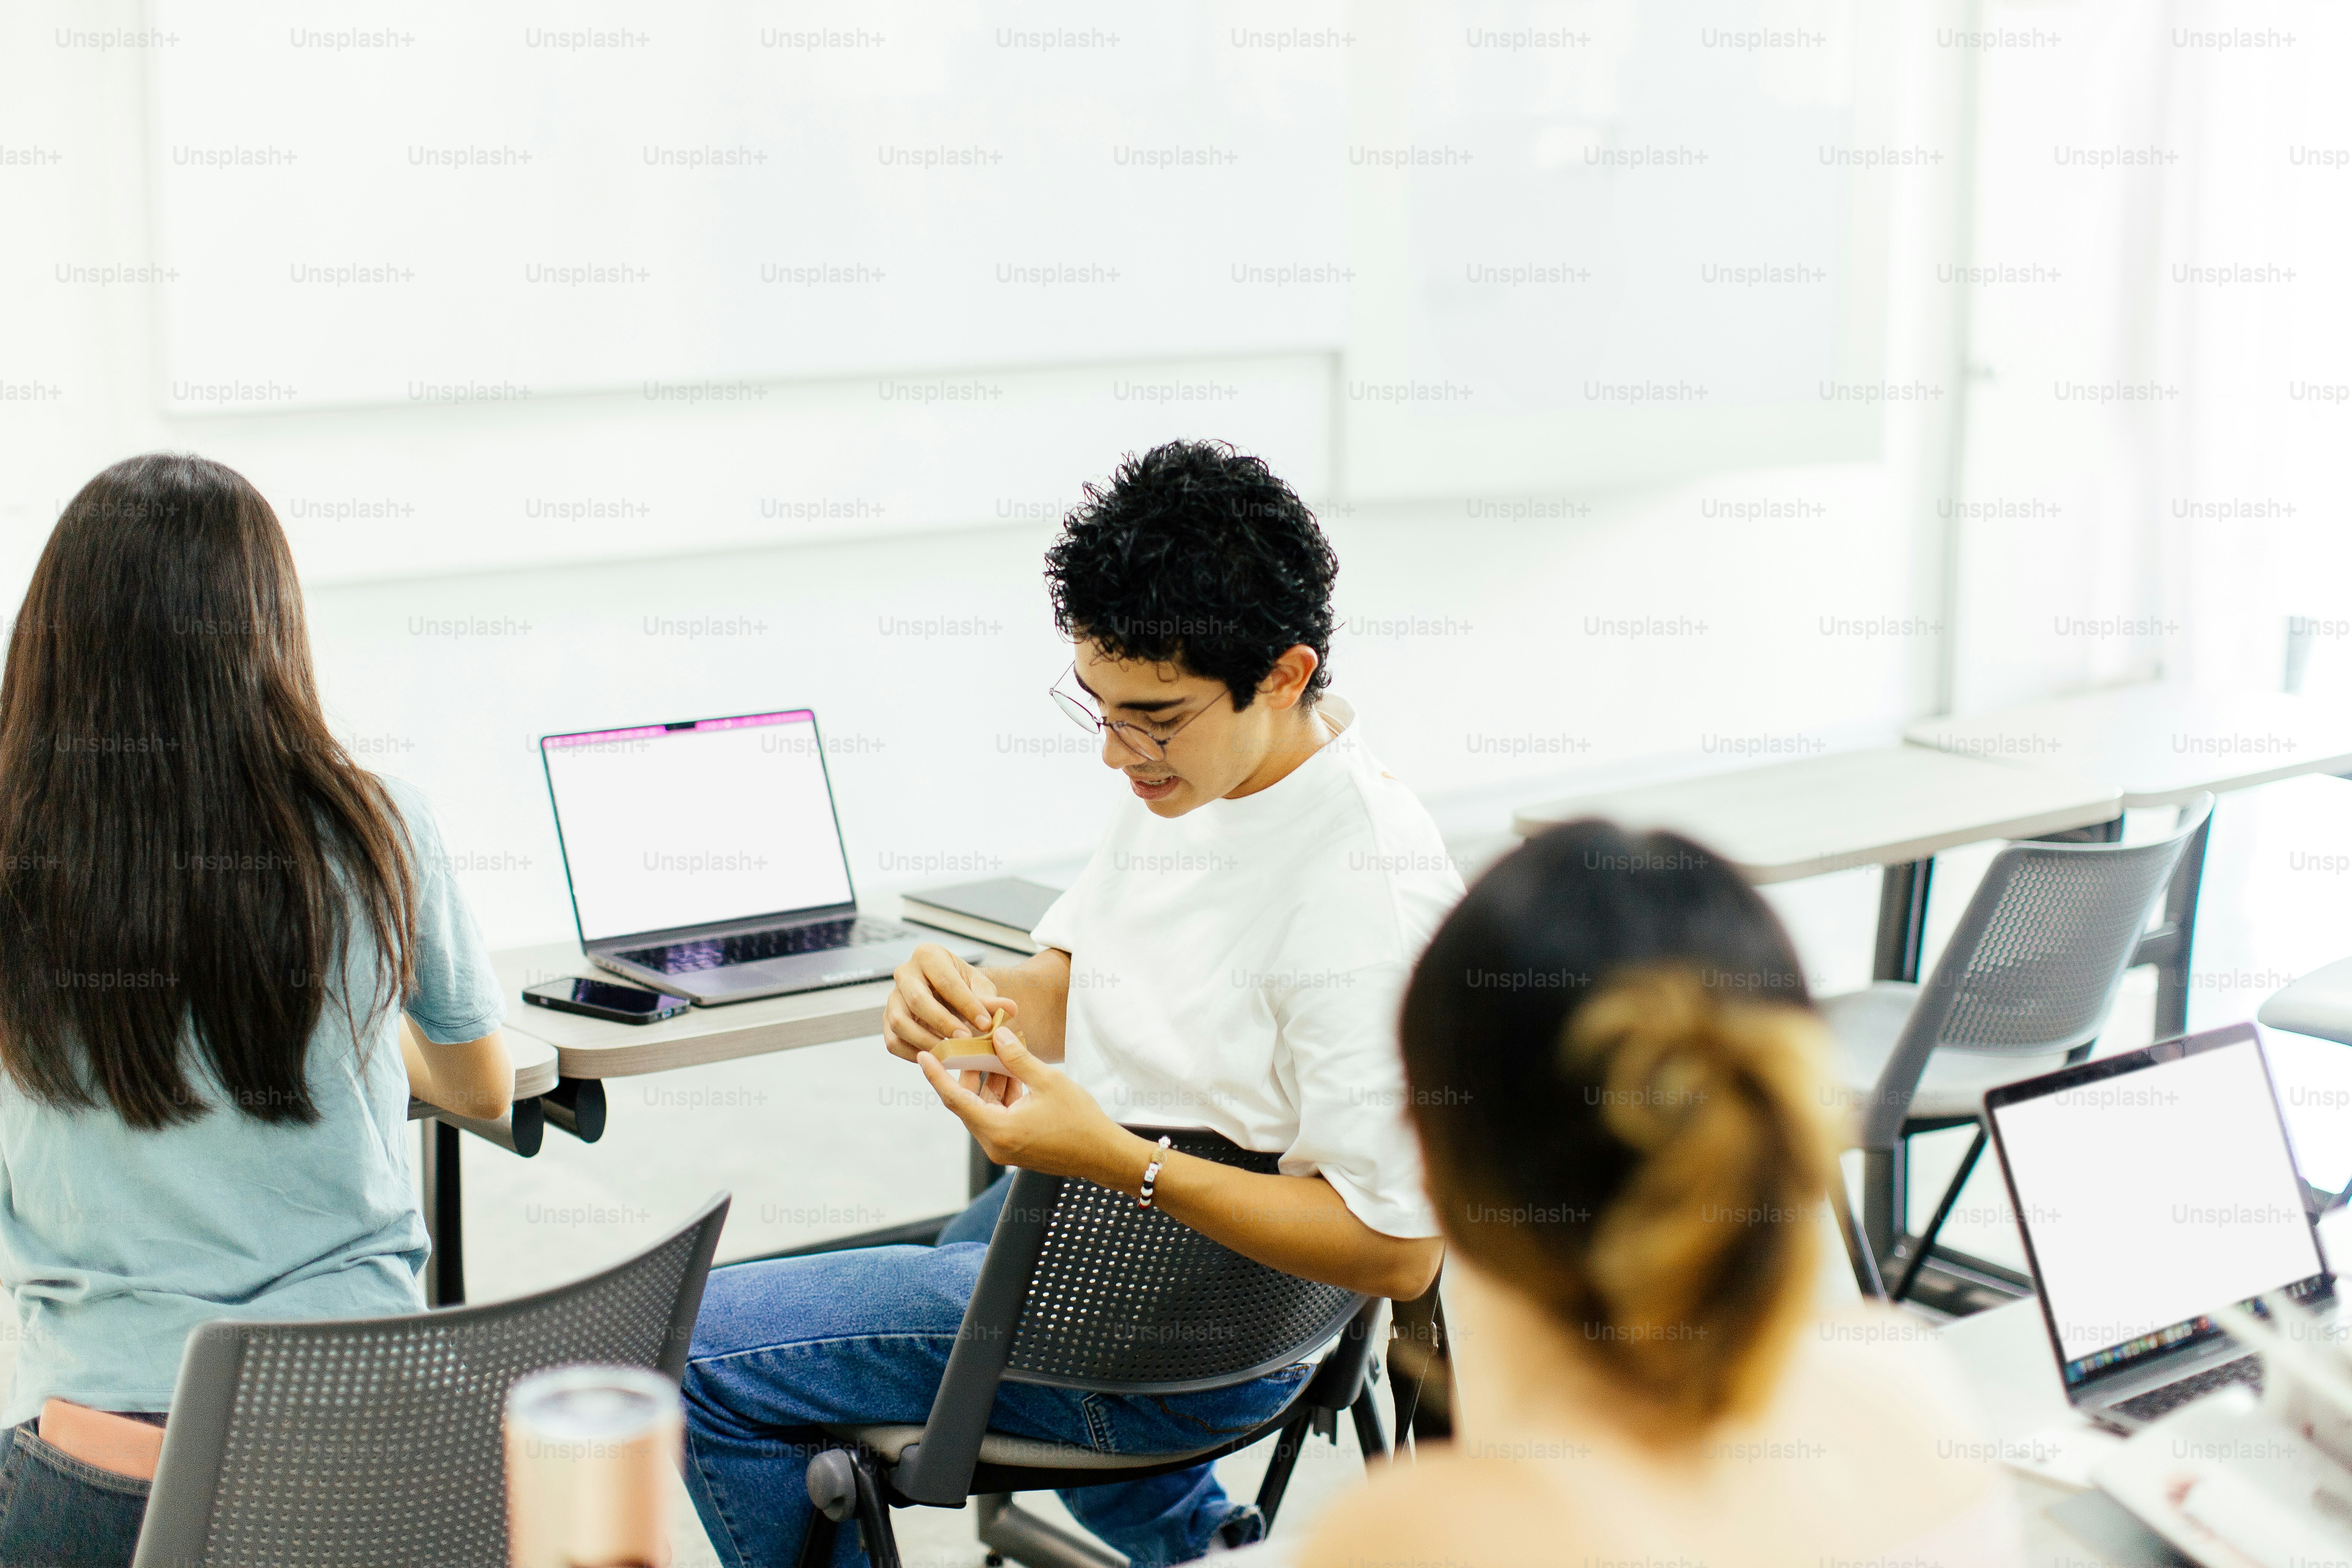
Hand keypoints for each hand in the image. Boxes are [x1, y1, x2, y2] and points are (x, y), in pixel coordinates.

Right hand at [885, 943, 1018, 1064]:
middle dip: (943, 1023)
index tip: (987, 1025)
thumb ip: (991, 1000)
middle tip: (967, 1040)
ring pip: (900, 1022)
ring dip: (927, 1041)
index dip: (967, 1005)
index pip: (946, 981)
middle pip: (917, 1000)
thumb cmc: (964, 989)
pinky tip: (937, 1057)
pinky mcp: (887, 1021)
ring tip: (952, 1052)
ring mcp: (892, 998)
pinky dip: (914, 1054)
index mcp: (928, 955)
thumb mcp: (980, 989)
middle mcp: (904, 973)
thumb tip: (1009, 1009)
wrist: (948, 996)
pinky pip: (894, 1041)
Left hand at [918, 1024, 1142, 1185]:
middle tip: (981, 1044)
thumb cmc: (1080, 1121)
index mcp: (998, 1130)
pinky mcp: (1014, 1148)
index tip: (923, 1056)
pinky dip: (1002, 1097)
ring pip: (984, 1109)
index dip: (937, 1076)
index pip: (955, 1099)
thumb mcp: (1048, 1081)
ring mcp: (1003, 1149)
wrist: (1103, 1155)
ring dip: (991, 1083)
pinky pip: (998, 1118)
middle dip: (974, 1073)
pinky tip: (1016, 1077)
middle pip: (969, 1103)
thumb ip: (1018, 1059)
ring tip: (1006, 1057)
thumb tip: (998, 1036)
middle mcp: (994, 1144)